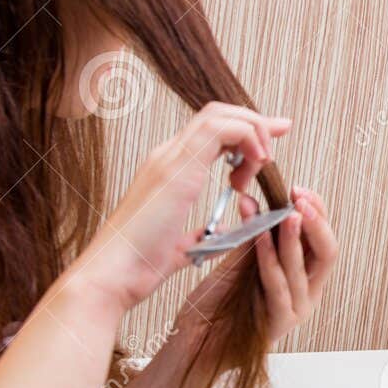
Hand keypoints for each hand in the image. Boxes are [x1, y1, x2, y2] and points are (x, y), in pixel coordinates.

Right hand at [69, 102, 292, 312]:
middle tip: (275, 147)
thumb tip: (219, 232)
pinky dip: (247, 138)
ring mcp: (170, 158)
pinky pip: (220, 129)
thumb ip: (200, 234)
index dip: (245, 132)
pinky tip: (255, 165)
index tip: (270, 146)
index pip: (211, 132)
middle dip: (256, 122)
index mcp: (170, 171)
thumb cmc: (139, 265)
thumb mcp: (181, 246)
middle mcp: (168, 156)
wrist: (112, 274)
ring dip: (253, 132)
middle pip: (219, 113)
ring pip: (220, 114)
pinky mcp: (177, 167)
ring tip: (262, 166)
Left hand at [175, 184, 337, 342]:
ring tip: (286, 212)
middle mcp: (306, 293)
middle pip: (327, 253)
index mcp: (304, 276)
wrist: (196, 341)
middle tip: (300, 199)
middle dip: (316, 222)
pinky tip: (261, 237)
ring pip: (302, 267)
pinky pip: (278, 286)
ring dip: (293, 236)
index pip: (322, 239)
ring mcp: (296, 309)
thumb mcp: (240, 261)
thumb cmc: (218, 305)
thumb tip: (255, 201)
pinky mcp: (278, 322)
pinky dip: (270, 259)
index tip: (298, 189)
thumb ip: (254, 236)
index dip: (316, 212)